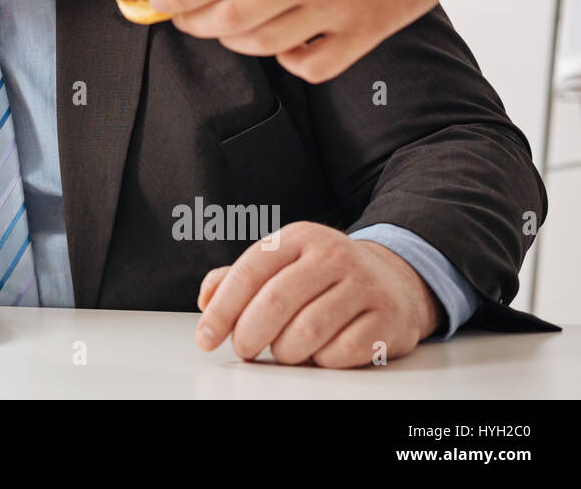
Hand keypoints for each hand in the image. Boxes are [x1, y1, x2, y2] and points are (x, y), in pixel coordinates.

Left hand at [145, 0, 469, 82]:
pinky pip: (309, 66)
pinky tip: (278, 41)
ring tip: (221, 25)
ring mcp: (341, 8)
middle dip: (193, 21)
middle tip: (180, 16)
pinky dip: (283, 59)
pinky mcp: (365, 34)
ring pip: (263, 44)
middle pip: (232, 17)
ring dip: (230, 39)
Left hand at [194, 221, 441, 366]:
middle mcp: (334, 255)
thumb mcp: (281, 265)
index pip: (250, 272)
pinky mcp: (388, 318)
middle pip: (276, 302)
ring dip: (285, 351)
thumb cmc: (322, 278)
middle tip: (243, 350)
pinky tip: (321, 351)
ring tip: (283, 350)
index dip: (222, 309)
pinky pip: (342, 351)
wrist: (393, 282)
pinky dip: (322, 360)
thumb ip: (236, 278)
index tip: (205, 339)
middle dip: (249, 335)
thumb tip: (205, 300)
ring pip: (308, 330)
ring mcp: (365, 285)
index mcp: (299, 237)